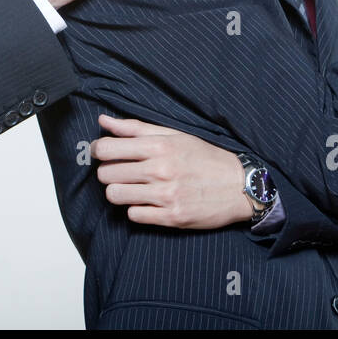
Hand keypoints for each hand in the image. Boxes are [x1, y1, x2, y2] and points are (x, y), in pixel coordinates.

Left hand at [89, 114, 253, 228]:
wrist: (239, 185)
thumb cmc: (205, 158)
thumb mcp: (174, 135)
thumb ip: (136, 128)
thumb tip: (103, 121)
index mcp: (159, 146)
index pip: (107, 148)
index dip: (98, 151)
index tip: (103, 154)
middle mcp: (160, 170)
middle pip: (106, 174)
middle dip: (109, 173)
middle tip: (122, 172)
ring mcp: (166, 195)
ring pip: (115, 195)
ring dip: (119, 192)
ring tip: (132, 188)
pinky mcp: (171, 217)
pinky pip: (133, 215)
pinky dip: (136, 209)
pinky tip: (147, 202)